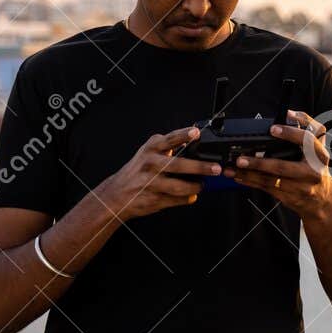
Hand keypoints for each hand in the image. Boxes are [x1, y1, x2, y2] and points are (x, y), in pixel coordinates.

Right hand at [95, 127, 221, 222]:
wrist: (116, 194)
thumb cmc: (138, 170)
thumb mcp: (149, 152)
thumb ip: (169, 145)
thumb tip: (195, 137)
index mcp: (152, 149)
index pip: (170, 139)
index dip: (184, 135)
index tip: (196, 132)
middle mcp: (151, 164)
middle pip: (178, 165)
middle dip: (199, 167)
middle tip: (215, 168)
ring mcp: (152, 183)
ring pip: (179, 186)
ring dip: (195, 187)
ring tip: (202, 185)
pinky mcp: (154, 199)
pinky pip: (176, 200)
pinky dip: (187, 198)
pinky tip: (191, 195)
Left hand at [224, 110, 331, 222]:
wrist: (323, 199)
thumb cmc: (316, 166)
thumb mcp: (318, 145)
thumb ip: (307, 126)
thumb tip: (289, 113)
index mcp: (319, 155)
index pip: (306, 141)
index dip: (290, 134)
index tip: (273, 129)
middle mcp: (312, 172)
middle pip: (282, 167)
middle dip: (259, 163)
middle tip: (241, 159)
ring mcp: (300, 188)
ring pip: (270, 181)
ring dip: (249, 174)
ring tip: (233, 168)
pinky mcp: (290, 197)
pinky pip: (267, 189)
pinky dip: (251, 182)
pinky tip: (239, 177)